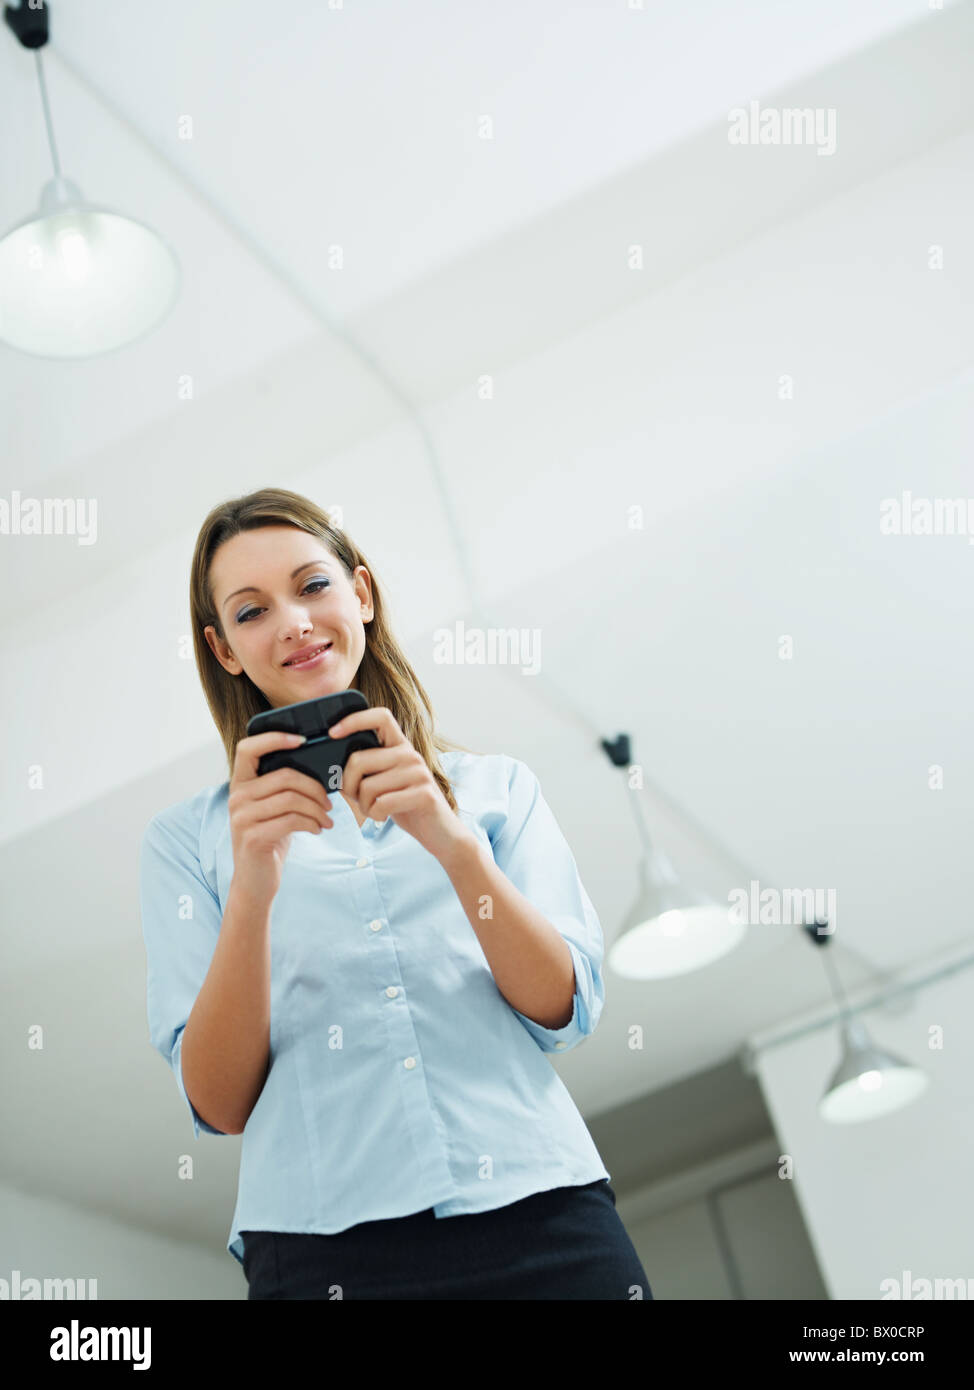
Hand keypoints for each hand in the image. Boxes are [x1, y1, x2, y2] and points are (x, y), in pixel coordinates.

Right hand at [228, 730, 332, 900]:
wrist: (255, 881)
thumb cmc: (269, 838)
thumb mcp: (272, 809)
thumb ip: (282, 787)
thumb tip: (319, 767)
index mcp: (240, 784)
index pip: (247, 748)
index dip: (274, 738)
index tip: (302, 739)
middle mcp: (236, 797)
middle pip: (285, 776)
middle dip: (315, 788)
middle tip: (330, 803)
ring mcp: (242, 817)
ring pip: (292, 798)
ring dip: (317, 809)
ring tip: (326, 819)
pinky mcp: (253, 837)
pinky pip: (292, 820)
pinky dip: (312, 823)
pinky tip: (318, 829)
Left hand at [330, 706, 468, 861]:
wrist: (441, 832)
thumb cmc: (406, 805)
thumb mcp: (386, 781)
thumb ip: (368, 769)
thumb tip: (336, 768)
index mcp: (400, 746)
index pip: (380, 716)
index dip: (354, 720)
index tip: (333, 732)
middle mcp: (411, 754)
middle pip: (359, 759)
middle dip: (348, 784)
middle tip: (356, 798)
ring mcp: (419, 773)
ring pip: (367, 786)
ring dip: (363, 805)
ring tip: (374, 809)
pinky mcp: (423, 794)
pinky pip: (381, 803)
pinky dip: (375, 815)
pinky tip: (384, 816)